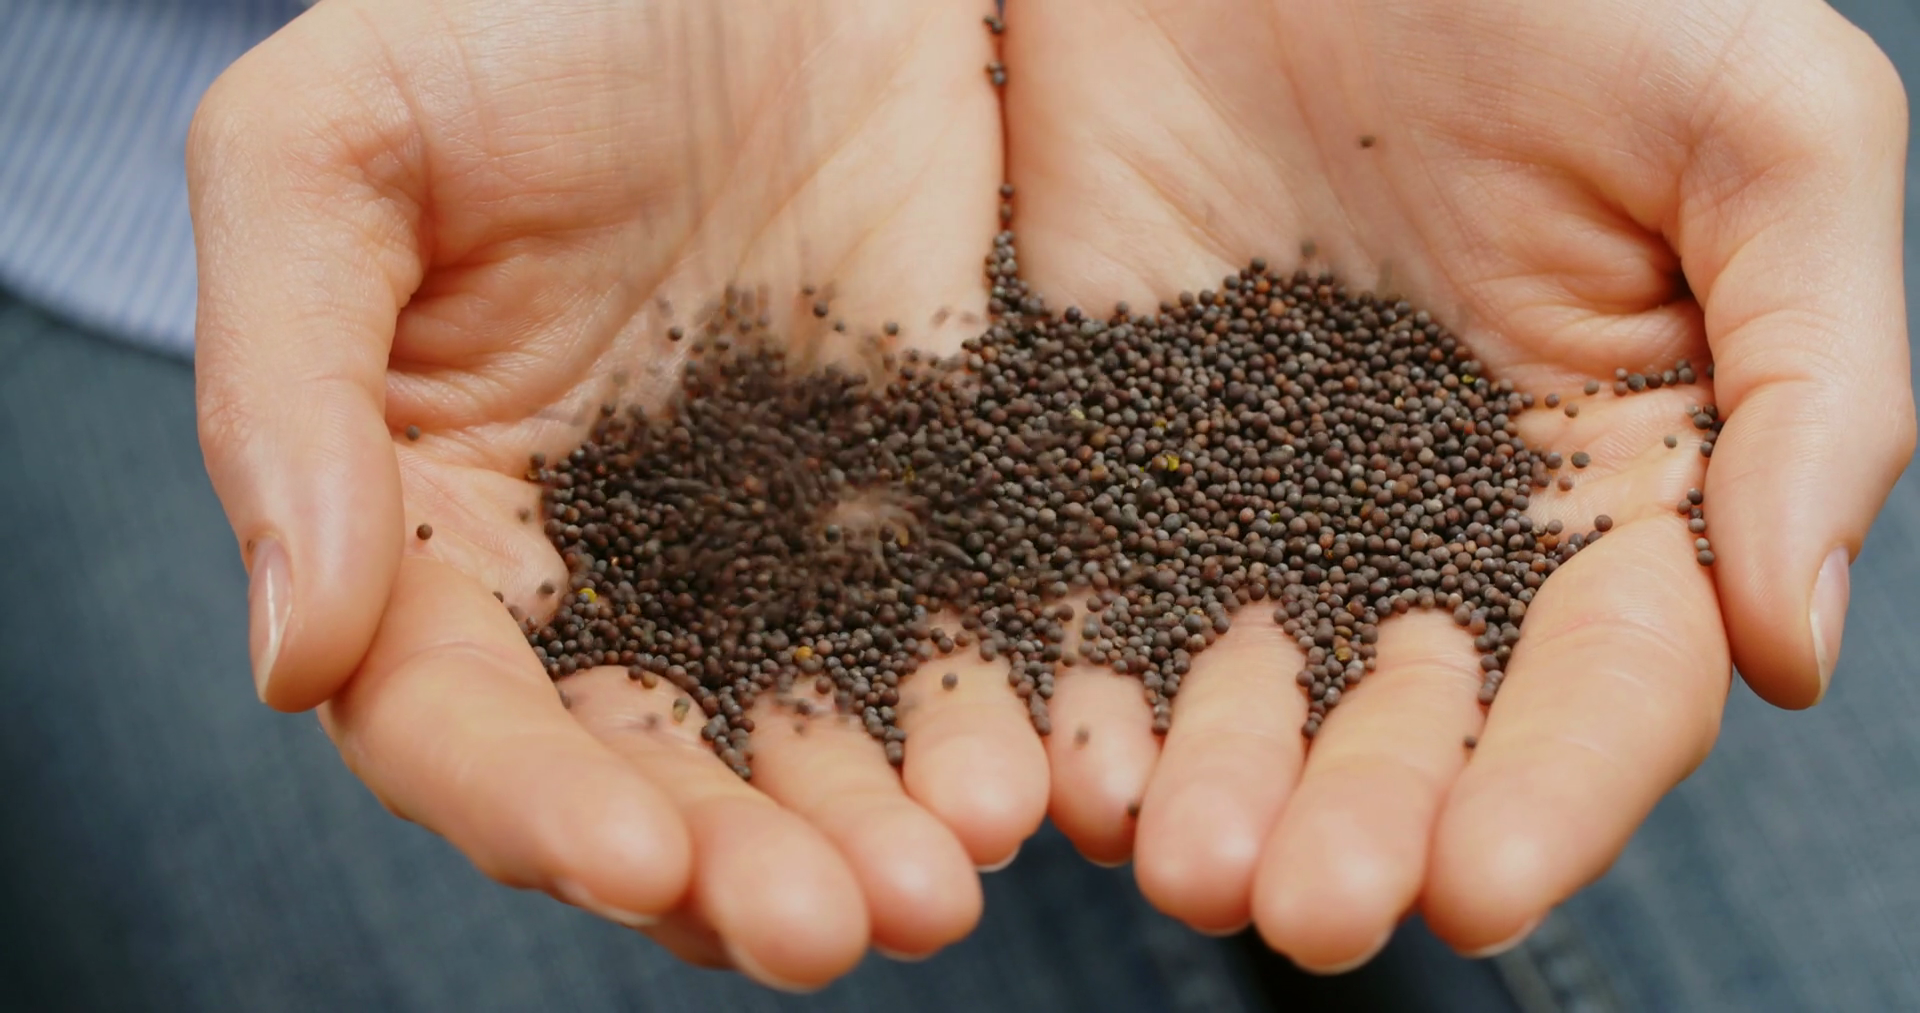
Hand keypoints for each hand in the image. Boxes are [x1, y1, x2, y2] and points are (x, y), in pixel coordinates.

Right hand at [189, 0, 1046, 987]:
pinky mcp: (926, 491)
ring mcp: (779, 537)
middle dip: (734, 864)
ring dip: (875, 829)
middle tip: (834, 929)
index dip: (531, 803)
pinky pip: (961, 629)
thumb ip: (286, 391)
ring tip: (951, 883)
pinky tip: (1042, 773)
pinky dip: (994, 716)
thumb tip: (290, 651)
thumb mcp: (334, 150)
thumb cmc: (514, 13)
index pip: (458, 713)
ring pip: (817, 734)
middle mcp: (612, 564)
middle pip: (655, 768)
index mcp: (440, 515)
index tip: (631, 858)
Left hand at [999, 0, 1911, 967]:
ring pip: (1234, 685)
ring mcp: (1255, 484)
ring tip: (1171, 861)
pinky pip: (1082, 580)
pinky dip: (1069, 680)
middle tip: (1300, 909)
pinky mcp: (1100, 430)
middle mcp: (1430, 517)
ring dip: (1206, 789)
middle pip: (1403, 720)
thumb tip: (1793, 646)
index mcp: (1613, 481)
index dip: (1554, 793)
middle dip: (1356, 824)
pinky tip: (1051, 756)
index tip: (1478, 883)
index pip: (1604, 684)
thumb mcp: (1763, 130)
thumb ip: (1812, 381)